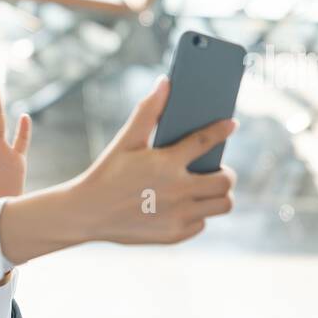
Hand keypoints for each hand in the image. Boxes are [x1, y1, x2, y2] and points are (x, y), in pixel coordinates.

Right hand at [76, 74, 237, 244]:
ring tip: (204, 190)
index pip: (207, 141)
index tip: (231, 125)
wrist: (86, 213)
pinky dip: (197, 215)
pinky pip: (202, 224)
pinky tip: (183, 207)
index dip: (223, 130)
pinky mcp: (174, 234)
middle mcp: (178, 191)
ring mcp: (178, 216)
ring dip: (218, 196)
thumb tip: (165, 83)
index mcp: (167, 163)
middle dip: (226, 174)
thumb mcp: (125, 141)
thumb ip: (148, 112)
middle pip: (226, 181)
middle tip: (216, 171)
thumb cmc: (107, 173)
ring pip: (222, 205)